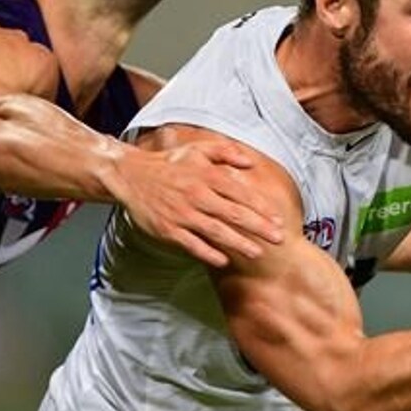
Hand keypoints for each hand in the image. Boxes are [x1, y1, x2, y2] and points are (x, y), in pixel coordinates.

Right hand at [116, 140, 282, 266]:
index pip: (240, 193)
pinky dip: (207, 252)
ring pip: (216, 230)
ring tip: (257, 252)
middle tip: (278, 238)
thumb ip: (226, 152)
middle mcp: (197, 194)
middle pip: (233, 213)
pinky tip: (223, 260)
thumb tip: (251, 162)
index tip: (278, 218)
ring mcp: (182, 213)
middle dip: (258, 227)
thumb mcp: (198, 149)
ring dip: (238, 242)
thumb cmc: (169, 163)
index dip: (261, 207)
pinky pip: (191, 243)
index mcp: (206, 175)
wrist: (132, 175)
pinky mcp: (168, 229)